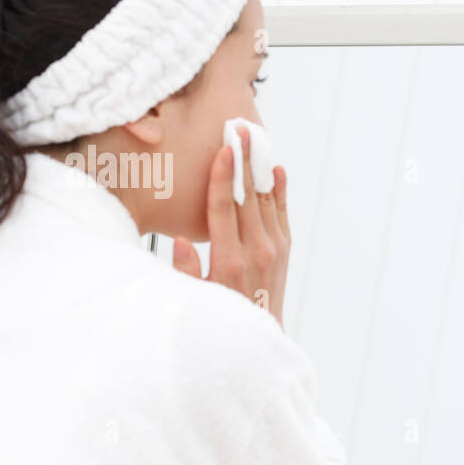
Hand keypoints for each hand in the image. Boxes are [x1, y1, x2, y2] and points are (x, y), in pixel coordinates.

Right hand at [173, 125, 289, 328]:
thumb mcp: (196, 297)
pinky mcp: (284, 250)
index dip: (224, 177)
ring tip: (255, 138)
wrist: (262, 335)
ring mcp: (274, 249)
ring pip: (266, 200)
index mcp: (228, 260)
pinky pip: (281, 212)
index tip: (225, 150)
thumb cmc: (221, 315)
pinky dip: (278, 190)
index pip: (224, 209)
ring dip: (260, 168)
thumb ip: (185, 270)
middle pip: (247, 196)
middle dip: (244, 160)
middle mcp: (256, 250)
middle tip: (241, 128)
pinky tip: (276, 169)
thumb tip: (179, 241)